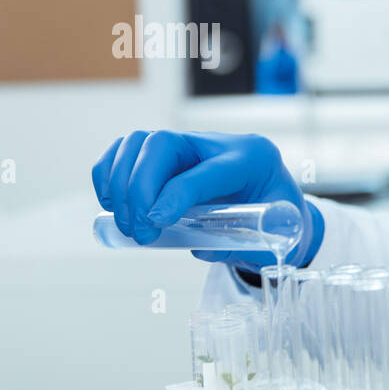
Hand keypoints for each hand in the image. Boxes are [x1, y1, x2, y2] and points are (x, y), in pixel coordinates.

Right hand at [90, 130, 321, 271]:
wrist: (278, 211)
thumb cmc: (277, 224)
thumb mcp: (273, 236)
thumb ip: (239, 243)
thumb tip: (199, 246)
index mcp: (253, 159)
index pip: (205, 170)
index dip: (176, 194)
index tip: (154, 222)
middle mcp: (220, 143)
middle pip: (162, 144)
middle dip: (139, 188)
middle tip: (139, 230)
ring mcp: (191, 143)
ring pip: (139, 143)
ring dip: (120, 183)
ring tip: (127, 223)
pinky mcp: (168, 154)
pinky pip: (126, 150)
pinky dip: (110, 174)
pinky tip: (112, 203)